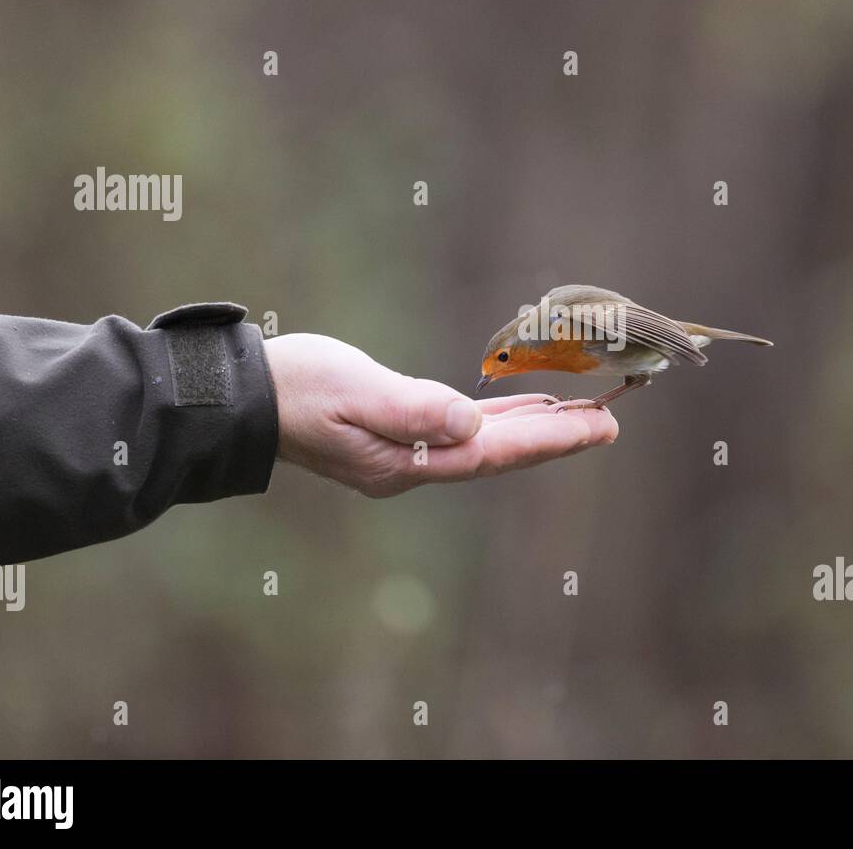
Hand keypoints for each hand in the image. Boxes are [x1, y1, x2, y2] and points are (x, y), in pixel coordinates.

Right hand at [262, 333, 617, 496]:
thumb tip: (469, 423)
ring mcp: (405, 455)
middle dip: (556, 439)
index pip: (493, 452)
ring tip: (579, 416)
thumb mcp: (351, 392)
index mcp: (406, 461)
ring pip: (485, 445)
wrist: (242, 399)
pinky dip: (498, 422)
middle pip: (499, 456)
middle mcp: (412, 466)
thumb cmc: (294, 386)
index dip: (550, 440)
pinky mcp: (397, 436)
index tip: (599, 426)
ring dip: (532, 431)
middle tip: (610, 422)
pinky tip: (519, 410)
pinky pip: (463, 432)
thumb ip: (410, 409)